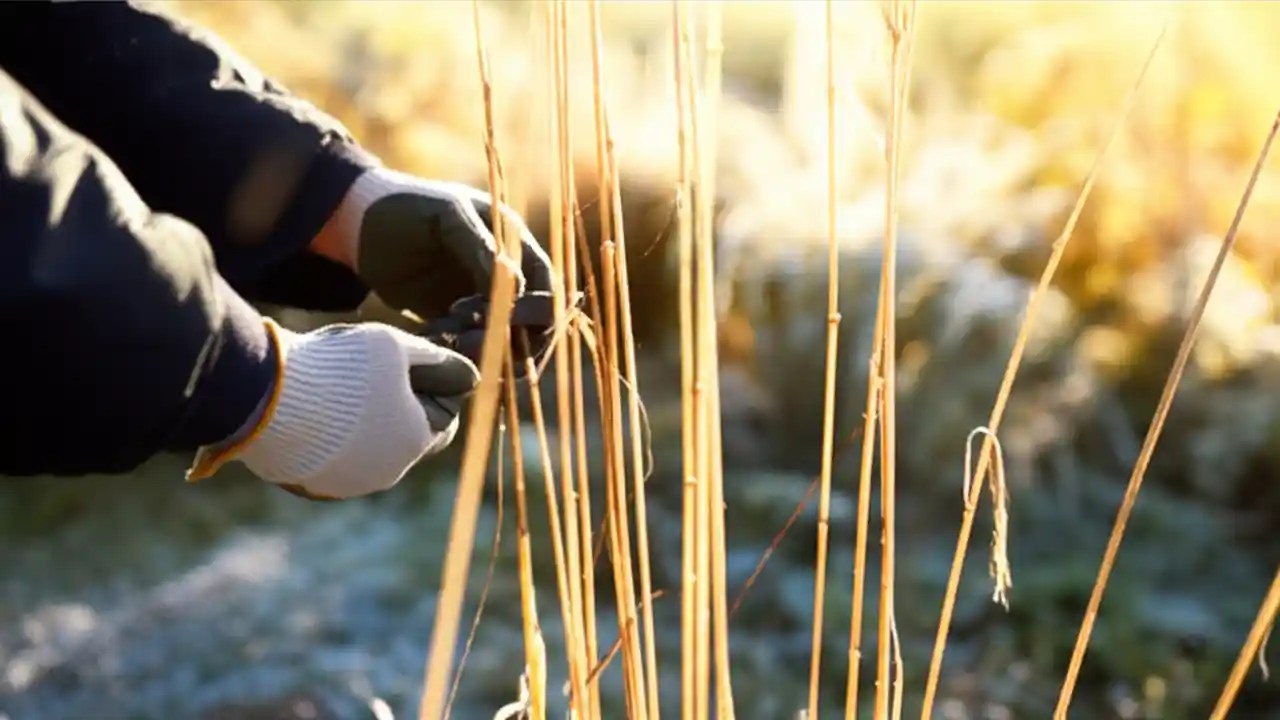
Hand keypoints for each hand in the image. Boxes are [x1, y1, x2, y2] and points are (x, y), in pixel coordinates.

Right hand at [188, 319, 479, 499]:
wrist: (262, 397)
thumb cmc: (338, 367)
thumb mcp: (396, 346)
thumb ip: (439, 361)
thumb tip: (471, 375)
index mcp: (416, 441)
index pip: (446, 417)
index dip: (434, 388)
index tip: (413, 365)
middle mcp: (388, 472)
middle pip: (410, 438)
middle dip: (404, 409)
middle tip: (379, 377)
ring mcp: (349, 484)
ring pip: (372, 453)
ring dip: (368, 427)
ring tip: (341, 390)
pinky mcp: (314, 488)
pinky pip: (336, 464)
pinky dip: (336, 442)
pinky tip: (317, 413)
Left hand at [312, 168, 560, 366]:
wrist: (358, 225)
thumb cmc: (404, 207)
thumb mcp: (446, 217)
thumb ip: (481, 247)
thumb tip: (515, 283)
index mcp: (514, 246)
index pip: (547, 289)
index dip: (537, 312)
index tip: (506, 320)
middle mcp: (507, 279)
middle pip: (535, 327)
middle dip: (509, 340)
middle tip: (466, 339)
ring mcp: (482, 303)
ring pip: (506, 346)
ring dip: (483, 351)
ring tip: (446, 337)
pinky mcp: (457, 324)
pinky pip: (472, 350)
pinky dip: (458, 353)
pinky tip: (431, 337)